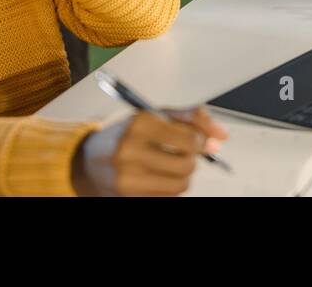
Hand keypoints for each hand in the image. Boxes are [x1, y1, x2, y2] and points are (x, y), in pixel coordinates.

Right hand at [72, 107, 227, 195]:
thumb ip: (191, 119)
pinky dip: (169, 187)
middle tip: (181, 153)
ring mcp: (128, 177)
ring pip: (181, 184)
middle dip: (191, 159)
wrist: (90, 160)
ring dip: (182, 175)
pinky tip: (156, 176)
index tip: (197, 141)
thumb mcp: (156, 115)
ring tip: (168, 165)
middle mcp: (131, 150)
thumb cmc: (127, 134)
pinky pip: (168, 197)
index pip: (189, 139)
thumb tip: (221, 137)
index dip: (200, 141)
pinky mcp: (128, 196)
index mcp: (139, 123)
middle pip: (187, 164)